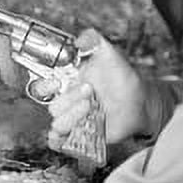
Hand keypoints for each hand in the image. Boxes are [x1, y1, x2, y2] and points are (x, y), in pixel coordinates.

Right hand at [46, 29, 154, 148]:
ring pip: (58, 124)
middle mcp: (68, 103)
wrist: (140, 101)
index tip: (56, 81)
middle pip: (53, 107)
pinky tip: (78, 128)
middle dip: (70, 99)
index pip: (42, 87)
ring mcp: (75, 121)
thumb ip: (94, 40)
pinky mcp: (83, 136)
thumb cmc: (123, 78)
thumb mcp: (110, 53)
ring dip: (72, 116)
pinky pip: (61, 143)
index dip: (44, 86)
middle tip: (89, 90)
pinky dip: (63, 139)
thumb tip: (79, 39)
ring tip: (91, 107)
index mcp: (68, 84)